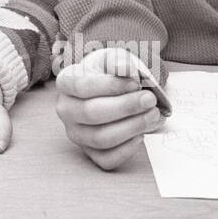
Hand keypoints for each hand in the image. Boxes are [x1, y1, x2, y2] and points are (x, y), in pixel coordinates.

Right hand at [56, 47, 163, 170]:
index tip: (135, 83)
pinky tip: (141, 135)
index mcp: (65, 83)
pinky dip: (127, 150)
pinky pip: (106, 159)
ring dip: (131, 127)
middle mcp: (65, 110)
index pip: (82, 86)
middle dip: (125, 107)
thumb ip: (118, 61)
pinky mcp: (90, 152)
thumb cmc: (110, 74)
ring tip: (152, 115)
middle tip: (150, 99)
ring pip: (100, 138)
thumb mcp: (113, 59)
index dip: (111, 86)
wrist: (111, 90)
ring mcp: (76, 134)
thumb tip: (125, 68)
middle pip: (91, 113)